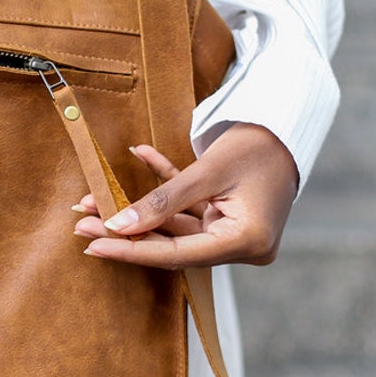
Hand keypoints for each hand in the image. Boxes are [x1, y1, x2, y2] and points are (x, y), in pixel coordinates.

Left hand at [72, 123, 298, 269]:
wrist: (291, 123)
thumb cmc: (261, 143)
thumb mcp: (208, 170)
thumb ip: (164, 200)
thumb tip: (119, 226)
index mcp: (247, 241)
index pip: (179, 254)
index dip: (134, 250)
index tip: (95, 244)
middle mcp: (242, 245)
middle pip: (173, 245)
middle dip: (128, 233)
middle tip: (84, 224)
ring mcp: (234, 233)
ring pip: (174, 228)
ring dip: (137, 213)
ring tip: (94, 202)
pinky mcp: (227, 218)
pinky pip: (186, 209)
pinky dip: (163, 189)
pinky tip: (140, 159)